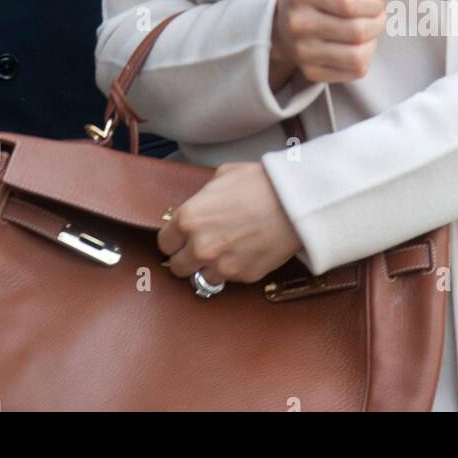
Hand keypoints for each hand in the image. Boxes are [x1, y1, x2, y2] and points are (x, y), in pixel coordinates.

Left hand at [157, 162, 302, 285]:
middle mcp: (200, 246)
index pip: (164, 243)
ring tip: (221, 254)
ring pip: (200, 279)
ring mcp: (221, 265)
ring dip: (207, 269)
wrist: (294, 202)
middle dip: (185, 259)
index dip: (173, 240)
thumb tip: (197, 206)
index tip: (180, 239)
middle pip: (177, 268)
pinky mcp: (243, 276)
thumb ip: (202, 197)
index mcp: (188, 218)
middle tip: (197, 250)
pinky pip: (227, 280)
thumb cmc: (258, 183)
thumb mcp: (221, 177)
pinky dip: (230, 271)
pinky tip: (241, 254)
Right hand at [269, 0, 394, 88]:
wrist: (283, 21)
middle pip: (357, 31)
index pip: (349, 3)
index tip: (375, 1)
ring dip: (372, 42)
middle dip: (377, 22)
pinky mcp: (312, 71)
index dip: (374, 3)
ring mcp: (303, 51)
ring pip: (358, 55)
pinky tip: (356, 45)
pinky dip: (365, 58)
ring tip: (366, 30)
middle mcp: (299, 24)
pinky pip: (355, 72)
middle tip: (374, 15)